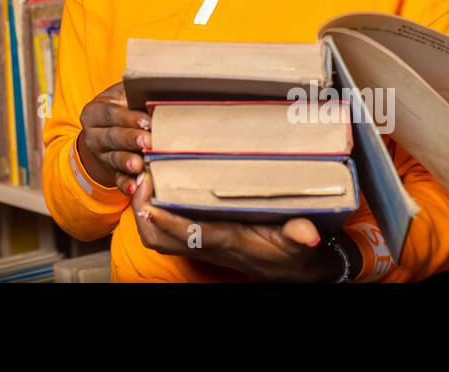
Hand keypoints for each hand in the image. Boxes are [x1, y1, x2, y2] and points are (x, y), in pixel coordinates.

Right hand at [75, 82, 150, 195]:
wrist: (106, 130)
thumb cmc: (123, 106)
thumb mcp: (122, 95)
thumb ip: (134, 93)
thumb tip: (158, 90)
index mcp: (94, 112)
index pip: (110, 113)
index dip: (128, 117)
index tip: (147, 121)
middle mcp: (93, 135)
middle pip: (112, 136)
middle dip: (131, 139)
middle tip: (148, 141)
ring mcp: (101, 155)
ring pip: (114, 158)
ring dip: (127, 162)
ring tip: (139, 164)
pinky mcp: (111, 172)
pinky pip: (117, 179)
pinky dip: (126, 184)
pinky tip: (133, 188)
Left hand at [129, 173, 352, 281]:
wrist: (291, 269)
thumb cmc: (291, 252)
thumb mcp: (299, 243)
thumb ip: (300, 234)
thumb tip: (308, 234)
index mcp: (230, 241)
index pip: (192, 235)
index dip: (168, 222)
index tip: (151, 202)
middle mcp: (209, 245)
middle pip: (161, 239)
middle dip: (142, 212)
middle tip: (141, 179)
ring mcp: (201, 245)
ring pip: (158, 237)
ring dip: (143, 211)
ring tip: (143, 179)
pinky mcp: (199, 240)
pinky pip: (165, 232)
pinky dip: (152, 212)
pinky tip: (154, 187)